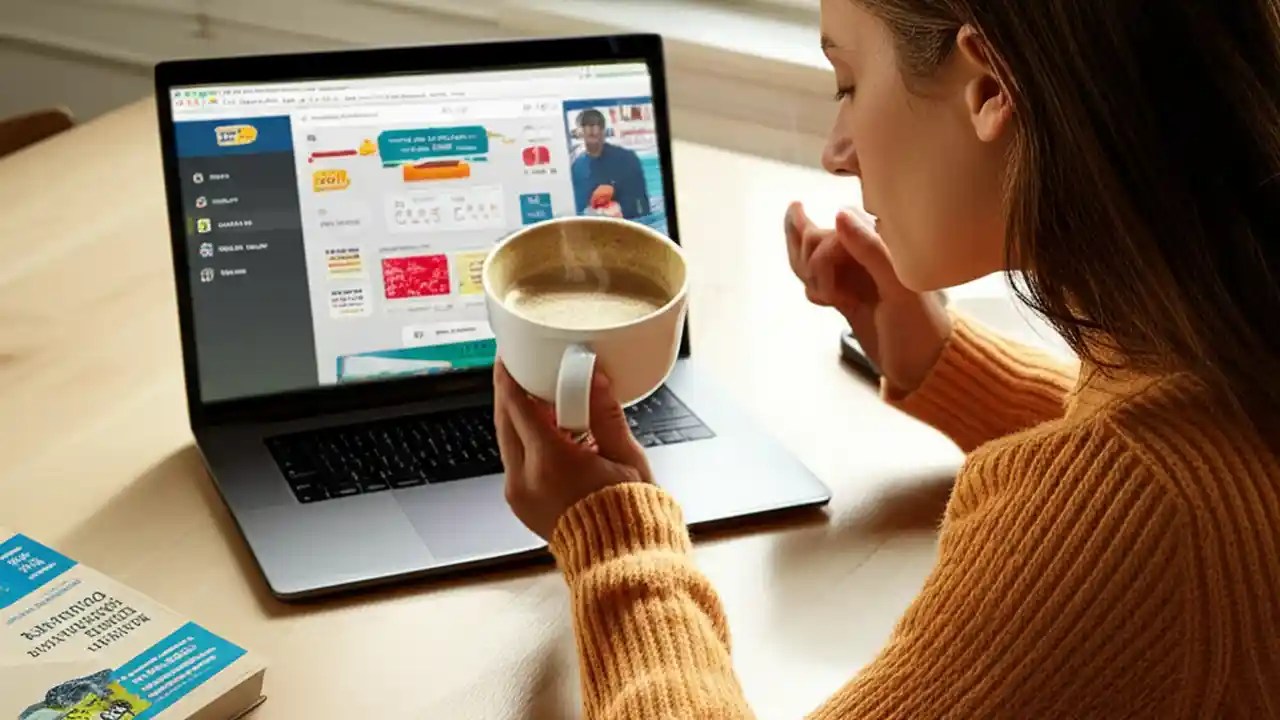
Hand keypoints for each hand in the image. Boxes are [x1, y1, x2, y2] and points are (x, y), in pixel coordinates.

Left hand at [493, 359, 652, 539]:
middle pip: (504, 418)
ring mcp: (517, 493)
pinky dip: (524, 438)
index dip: (510, 374)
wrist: (620, 560)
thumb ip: (605, 413)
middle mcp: (524, 478)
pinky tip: (546, 427)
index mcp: (550, 462)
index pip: (516, 405)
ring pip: (506, 438)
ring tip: (538, 394)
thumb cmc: (629, 513)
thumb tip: (594, 376)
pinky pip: (514, 458)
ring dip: (517, 414)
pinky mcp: (519, 502)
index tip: (511, 353)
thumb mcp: (625, 456)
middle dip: (510, 389)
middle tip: (520, 365)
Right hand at [785, 201, 951, 394]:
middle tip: (830, 297)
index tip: (831, 293)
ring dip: (809, 278)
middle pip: (814, 241)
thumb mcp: (899, 290)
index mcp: (883, 242)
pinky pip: (817, 275)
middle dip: (812, 270)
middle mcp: (866, 251)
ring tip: (829, 297)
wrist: (924, 367)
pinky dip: (812, 286)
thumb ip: (871, 250)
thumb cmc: (920, 330)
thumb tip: (838, 214)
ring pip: (811, 257)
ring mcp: (855, 272)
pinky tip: (824, 298)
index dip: (821, 261)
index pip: (831, 234)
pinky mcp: (847, 292)